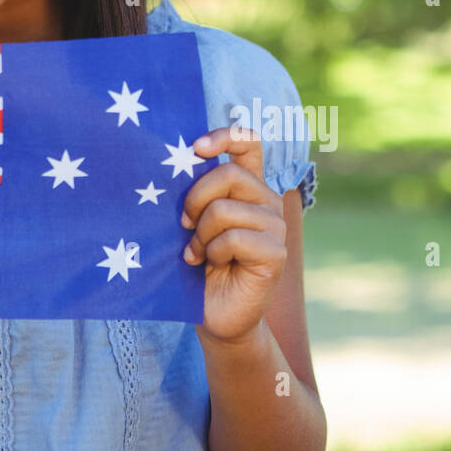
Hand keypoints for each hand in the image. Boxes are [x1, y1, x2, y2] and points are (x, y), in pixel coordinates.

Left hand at [181, 127, 285, 341]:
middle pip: (229, 174)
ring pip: (226, 210)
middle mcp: (267, 201)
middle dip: (195, 198)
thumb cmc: (199, 265)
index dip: (225, 136)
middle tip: (184, 224)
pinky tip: (212, 265)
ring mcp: (275, 227)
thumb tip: (175, 166)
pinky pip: (234, 238)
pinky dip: (213, 253)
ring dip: (201, 235)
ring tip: (197, 254)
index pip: (249, 143)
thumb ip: (196, 195)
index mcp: (248, 187)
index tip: (196, 149)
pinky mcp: (275, 253)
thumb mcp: (193, 223)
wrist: (215, 314)